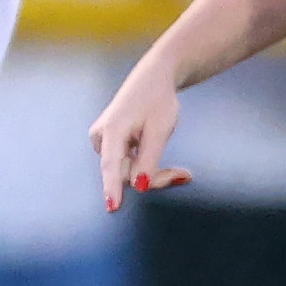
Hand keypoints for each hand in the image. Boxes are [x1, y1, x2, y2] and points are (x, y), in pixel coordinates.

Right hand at [89, 67, 194, 212]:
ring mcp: (102, 142)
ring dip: (151, 173)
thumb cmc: (157, 100)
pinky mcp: (109, 145)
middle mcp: (100, 137)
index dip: (113, 188)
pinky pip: (127, 166)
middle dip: (152, 177)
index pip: (112, 165)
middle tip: (185, 175)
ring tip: (179, 170)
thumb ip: (149, 160)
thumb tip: (139, 187)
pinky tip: (166, 164)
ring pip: (126, 172)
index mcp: (112, 130)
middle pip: (124, 173)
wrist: (153, 78)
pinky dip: (145, 167)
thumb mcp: (160, 130)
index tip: (112, 207)